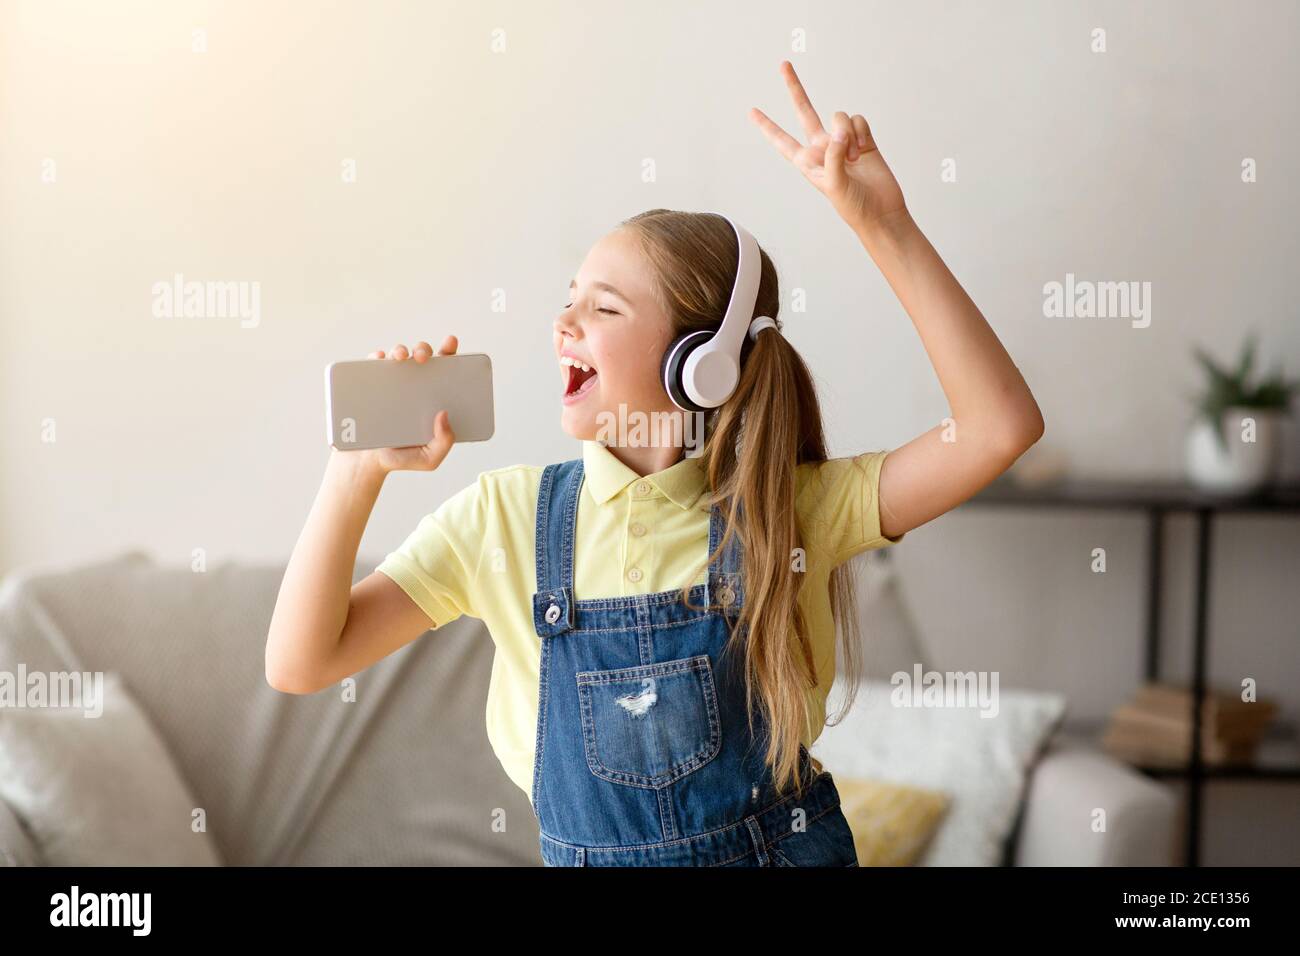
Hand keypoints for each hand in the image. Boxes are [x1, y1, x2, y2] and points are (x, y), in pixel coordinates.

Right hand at [353, 335, 457, 473]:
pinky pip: (371, 366)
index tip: (451, 343)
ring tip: (402, 357)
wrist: (364, 464)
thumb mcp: (430, 458)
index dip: (449, 353)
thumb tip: (445, 415)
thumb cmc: (400, 458)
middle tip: (423, 358)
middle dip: (423, 349)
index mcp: (430, 397)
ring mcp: (389, 384)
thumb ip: (444, 442)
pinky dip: (376, 358)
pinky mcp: (367, 386)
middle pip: (420, 358)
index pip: (444, 371)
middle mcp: (412, 386)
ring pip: (396, 357)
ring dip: (400, 349)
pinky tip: (380, 359)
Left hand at [749, 60, 906, 233]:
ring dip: (847, 133)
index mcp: (807, 162)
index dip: (767, 126)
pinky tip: (864, 149)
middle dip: (795, 89)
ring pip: (839, 116)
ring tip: (853, 159)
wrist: (881, 212)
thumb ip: (833, 155)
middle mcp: (822, 148)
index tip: (751, 111)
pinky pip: (858, 119)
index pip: (782, 140)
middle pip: (804, 112)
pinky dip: (861, 132)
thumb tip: (840, 129)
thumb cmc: (853, 206)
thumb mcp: (834, 185)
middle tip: (783, 65)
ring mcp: (842, 142)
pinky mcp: (863, 139)